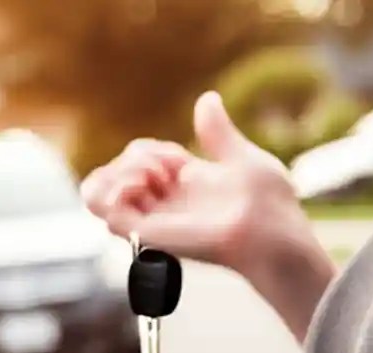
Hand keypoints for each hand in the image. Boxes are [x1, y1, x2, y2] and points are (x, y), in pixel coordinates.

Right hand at [82, 91, 315, 281]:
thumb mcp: (241, 156)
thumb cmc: (269, 204)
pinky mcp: (147, 234)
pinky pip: (106, 211)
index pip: (137, 160)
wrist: (274, 233)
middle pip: (115, 172)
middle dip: (135, 158)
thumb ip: (218, 132)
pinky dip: (117, 189)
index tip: (181, 158)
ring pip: (99, 193)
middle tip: (168, 166)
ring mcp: (152, 220)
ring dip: (119, 173)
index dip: (151, 151)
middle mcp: (161, 205)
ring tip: (151, 175)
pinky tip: (146, 183)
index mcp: (179, 186)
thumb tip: (206, 98)